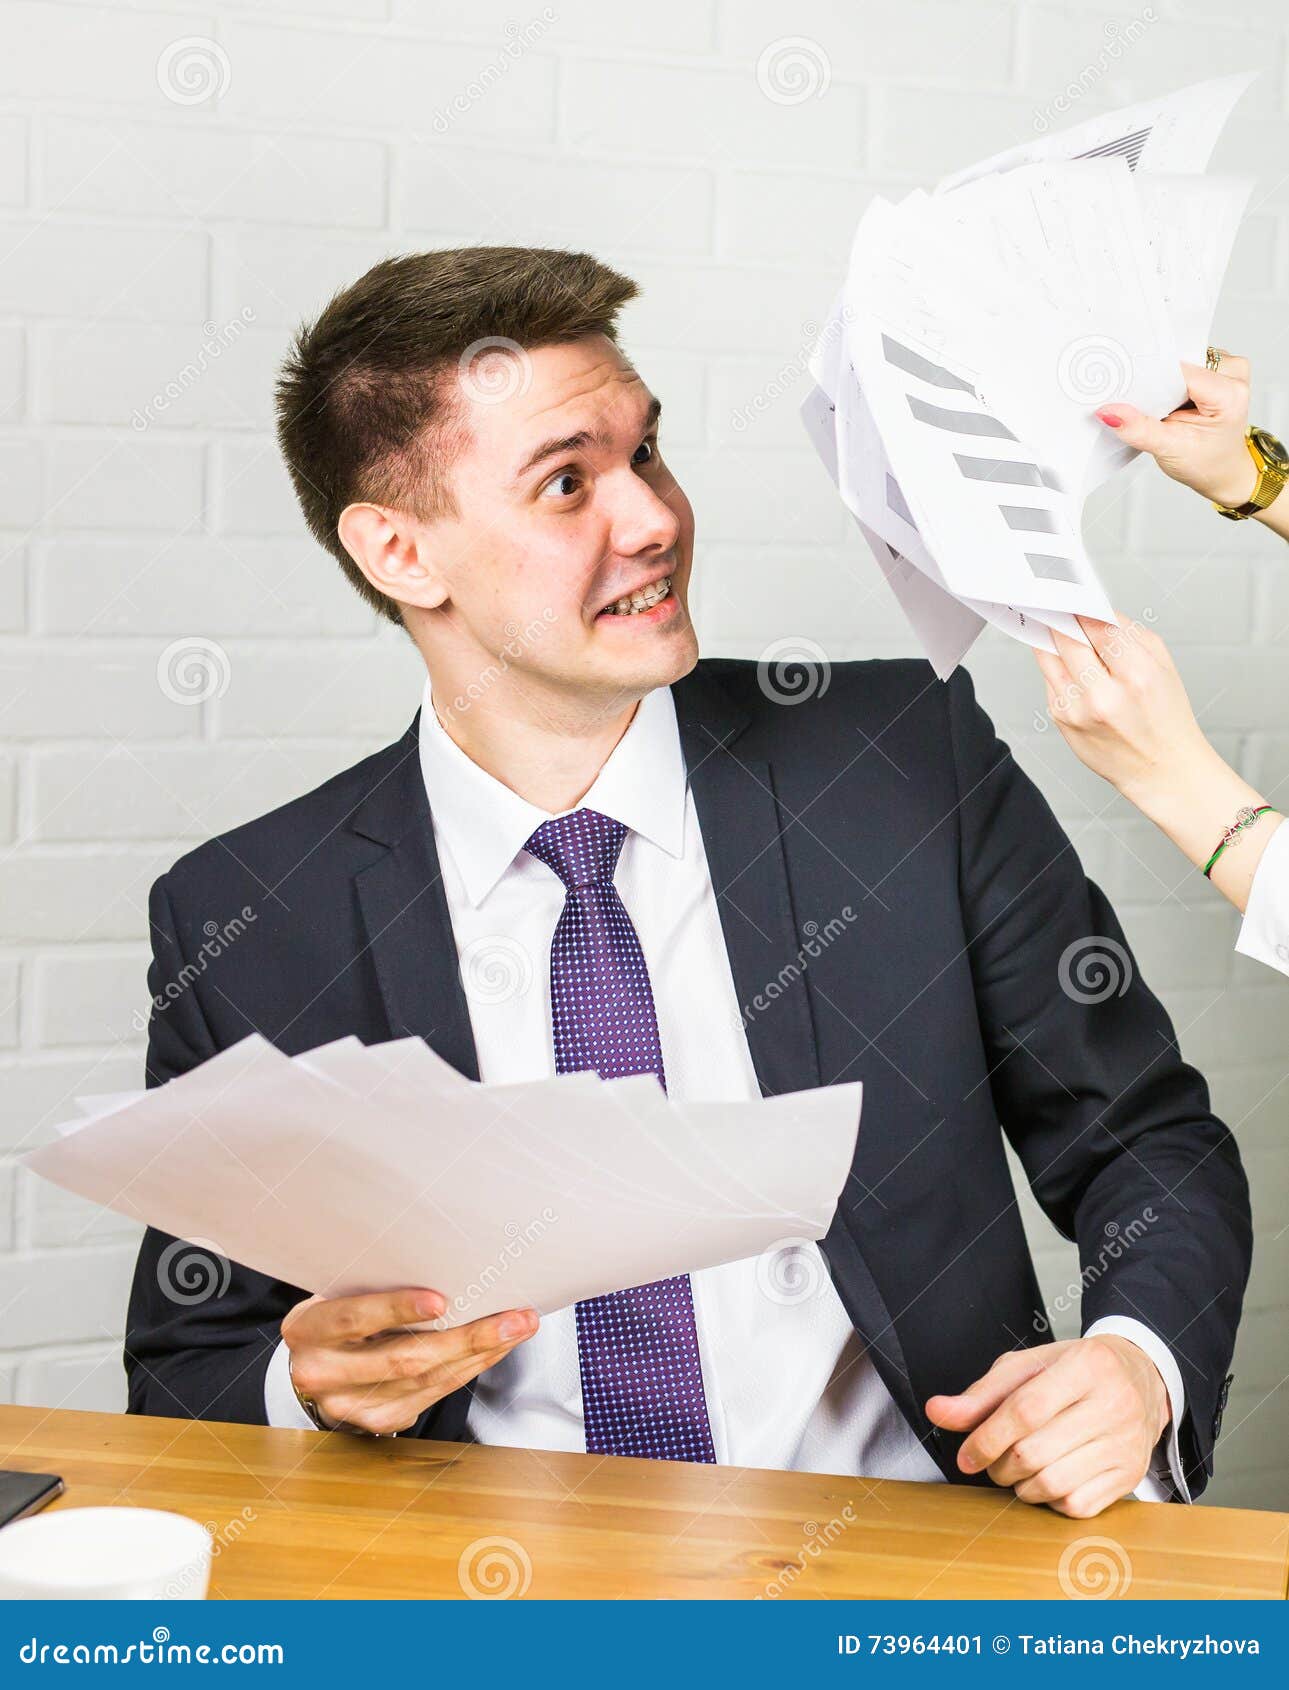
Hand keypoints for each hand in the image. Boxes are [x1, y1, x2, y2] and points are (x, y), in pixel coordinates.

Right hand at [281, 1287, 539, 1435]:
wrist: (314, 1362)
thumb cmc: (338, 1311)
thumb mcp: (341, 1290)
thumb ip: (376, 1286)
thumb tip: (447, 1268)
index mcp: (307, 1328)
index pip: (353, 1317)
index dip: (396, 1309)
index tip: (441, 1300)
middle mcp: (322, 1372)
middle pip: (402, 1359)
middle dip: (466, 1337)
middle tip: (513, 1318)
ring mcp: (349, 1405)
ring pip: (425, 1380)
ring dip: (480, 1354)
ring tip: (516, 1329)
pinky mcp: (377, 1421)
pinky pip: (433, 1395)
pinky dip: (469, 1369)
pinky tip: (493, 1350)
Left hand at [925, 1335, 1169, 1517]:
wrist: (1140, 1379)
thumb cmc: (1075, 1370)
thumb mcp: (1029, 1366)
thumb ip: (983, 1393)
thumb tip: (938, 1412)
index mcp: (1087, 1365)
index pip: (1025, 1410)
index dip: (986, 1437)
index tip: (966, 1455)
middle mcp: (1114, 1404)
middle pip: (1034, 1452)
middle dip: (999, 1465)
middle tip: (992, 1461)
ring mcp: (1126, 1444)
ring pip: (1054, 1484)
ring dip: (1020, 1486)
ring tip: (1016, 1470)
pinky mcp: (1131, 1475)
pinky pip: (1077, 1505)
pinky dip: (1049, 1500)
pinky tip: (1046, 1481)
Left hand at [1034, 612, 1279, 911]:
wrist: (1162, 771)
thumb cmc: (1166, 717)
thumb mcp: (1162, 665)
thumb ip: (1129, 633)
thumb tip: (1096, 609)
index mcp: (1136, 675)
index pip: (1096, 626)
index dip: (1080, 606)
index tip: (1071, 594)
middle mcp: (1103, 695)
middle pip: (1066, 639)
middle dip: (1060, 618)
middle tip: (1053, 602)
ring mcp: (1077, 711)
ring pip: (1050, 658)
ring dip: (1051, 640)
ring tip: (1053, 625)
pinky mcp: (1062, 721)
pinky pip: (1051, 682)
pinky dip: (1057, 669)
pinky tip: (1068, 665)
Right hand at [1095, 352, 1254, 507]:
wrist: (1223, 471)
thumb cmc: (1207, 462)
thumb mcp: (1169, 449)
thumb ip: (1138, 429)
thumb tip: (1109, 412)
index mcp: (1230, 394)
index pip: (1181, 371)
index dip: (1151, 379)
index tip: (1126, 389)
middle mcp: (1234, 374)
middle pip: (1182, 362)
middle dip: (1156, 379)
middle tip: (1140, 401)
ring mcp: (1227, 369)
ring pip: (1182, 359)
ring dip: (1164, 379)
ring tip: (1159, 404)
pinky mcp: (1218, 369)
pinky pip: (1187, 362)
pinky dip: (1171, 378)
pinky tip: (1168, 397)